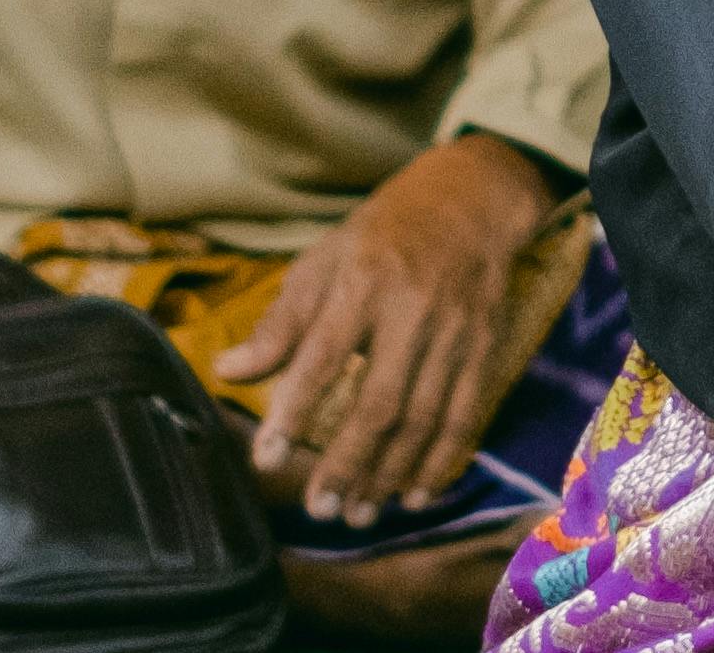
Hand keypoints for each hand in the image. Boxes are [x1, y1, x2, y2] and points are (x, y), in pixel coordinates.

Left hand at [230, 133, 561, 524]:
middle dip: (348, 462)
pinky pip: (465, 414)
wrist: (472, 200)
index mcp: (362, 282)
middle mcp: (413, 308)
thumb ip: (280, 323)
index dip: (293, 411)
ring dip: (391, 474)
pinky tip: (416, 494)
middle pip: (380, 400)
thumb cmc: (381, 234)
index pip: (323, 355)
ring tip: (359, 514)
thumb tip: (227, 371)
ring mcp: (456, 330)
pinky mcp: (486, 346)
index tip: (266, 459)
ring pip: (423, 417)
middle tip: (320, 508)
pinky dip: (442, 460)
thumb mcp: (323, 261)